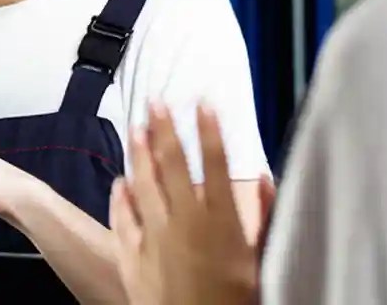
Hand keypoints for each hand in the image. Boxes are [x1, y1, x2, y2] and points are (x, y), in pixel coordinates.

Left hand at [110, 103, 274, 304]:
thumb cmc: (238, 299)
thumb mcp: (262, 260)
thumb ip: (265, 217)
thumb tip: (266, 179)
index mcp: (221, 220)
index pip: (216, 163)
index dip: (209, 129)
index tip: (204, 101)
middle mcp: (186, 222)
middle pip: (173, 164)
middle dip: (165, 128)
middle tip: (157, 101)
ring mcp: (156, 238)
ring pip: (144, 184)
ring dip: (140, 154)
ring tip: (136, 127)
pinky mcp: (134, 258)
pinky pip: (123, 221)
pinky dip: (120, 199)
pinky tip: (120, 182)